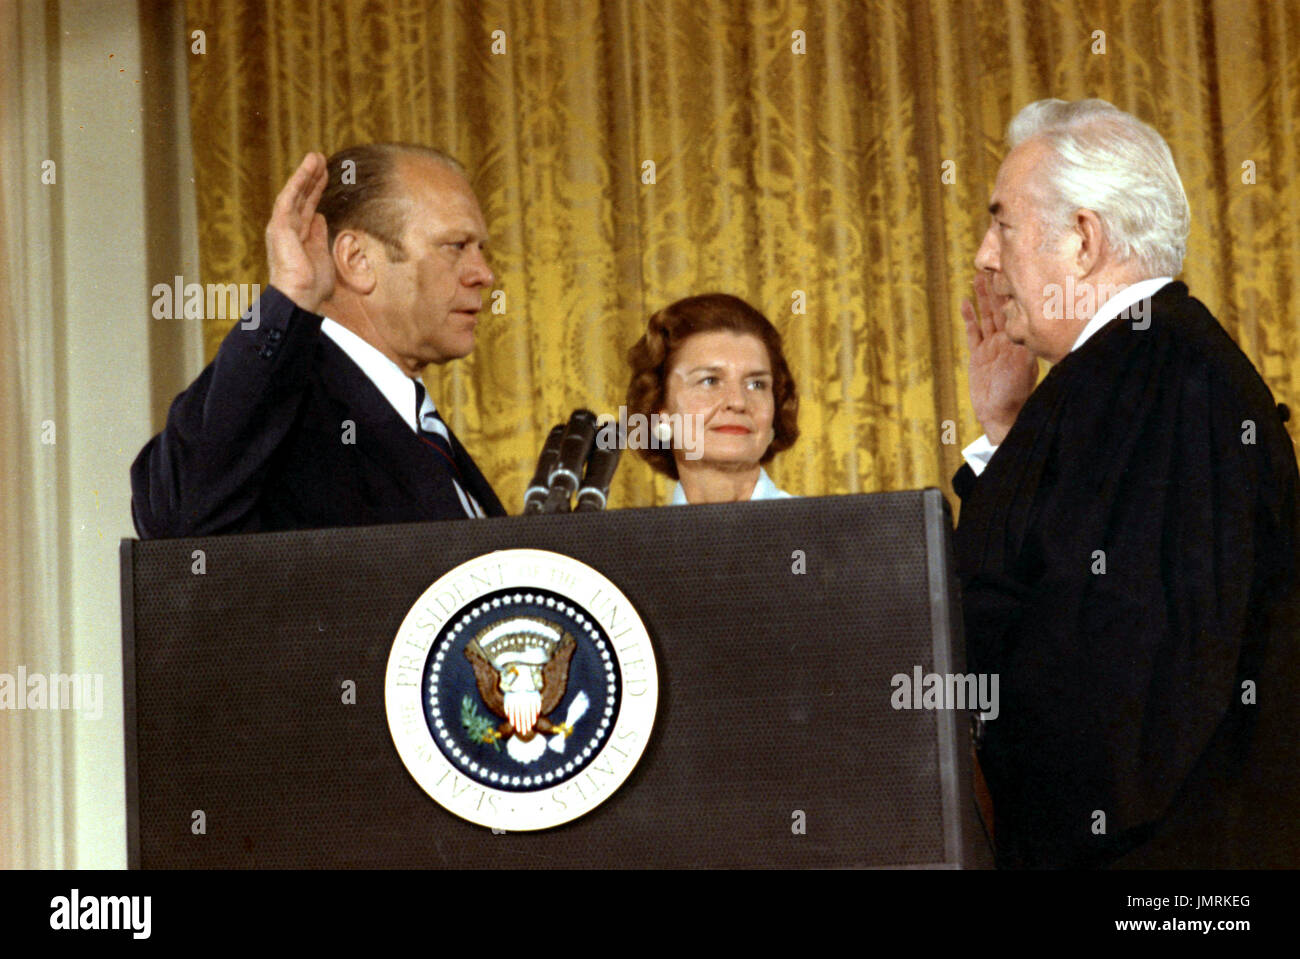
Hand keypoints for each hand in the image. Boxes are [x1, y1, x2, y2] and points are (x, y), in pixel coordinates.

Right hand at [266, 152, 333, 311]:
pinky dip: (298, 182)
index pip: (308, 207)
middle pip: (301, 198)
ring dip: (305, 174)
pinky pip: (289, 198)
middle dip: (311, 178)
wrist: (300, 297)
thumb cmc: (312, 285)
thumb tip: (321, 217)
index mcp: (298, 237)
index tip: (325, 175)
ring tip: (316, 157)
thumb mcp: (322, 254)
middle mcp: (288, 229)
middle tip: (322, 159)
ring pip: (295, 194)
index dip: (316, 191)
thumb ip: (320, 235)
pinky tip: (308, 168)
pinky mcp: (279, 226)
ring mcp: (282, 226)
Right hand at [961, 272, 1037, 444]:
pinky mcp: (977, 354)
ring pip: (986, 316)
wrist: (1000, 414)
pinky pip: (973, 332)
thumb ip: (1029, 349)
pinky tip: (966, 302)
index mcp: (1019, 341)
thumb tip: (1042, 329)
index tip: (1015, 272)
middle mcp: (1006, 340)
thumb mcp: (1027, 369)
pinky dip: (969, 317)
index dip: (1016, 293)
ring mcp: (990, 346)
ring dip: (983, 297)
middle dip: (997, 288)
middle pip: (1001, 308)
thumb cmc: (1017, 397)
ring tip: (979, 276)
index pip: (1018, 311)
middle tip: (993, 266)